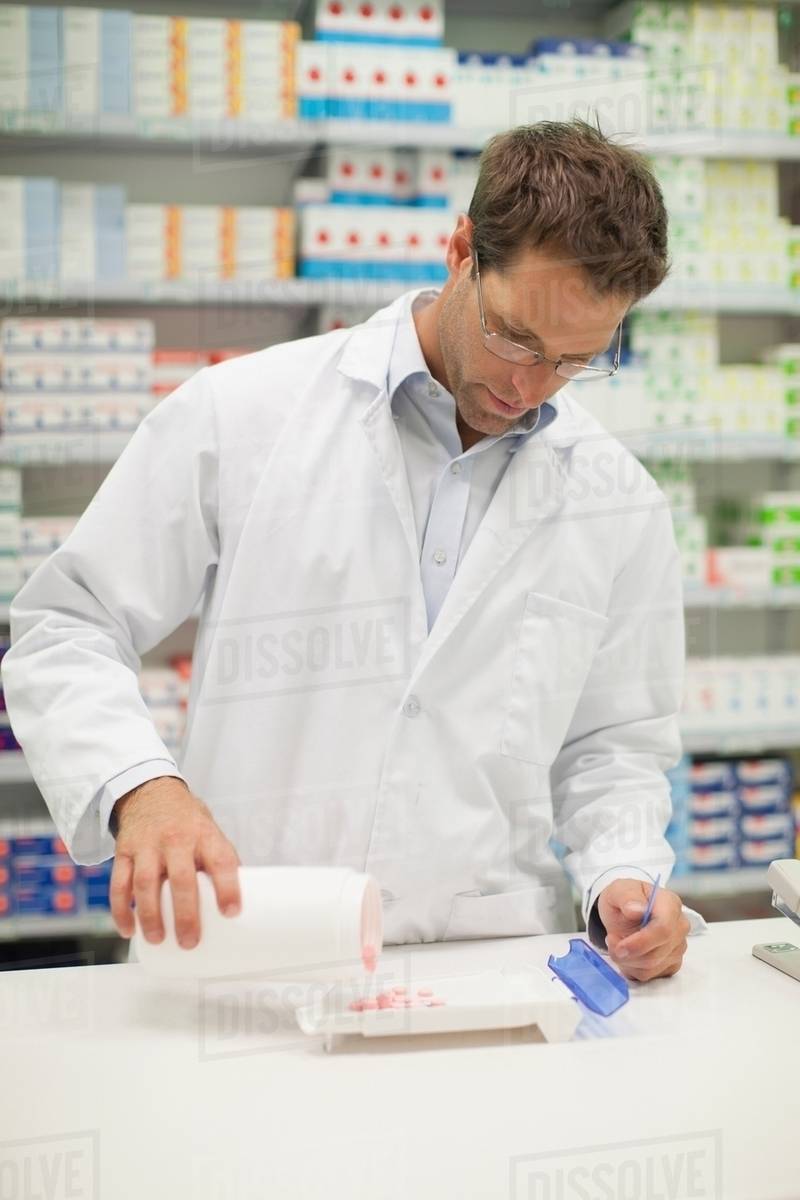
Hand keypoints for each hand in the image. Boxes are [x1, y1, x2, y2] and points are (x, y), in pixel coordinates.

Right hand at [109, 776, 240, 948]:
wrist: (151, 792)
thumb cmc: (187, 821)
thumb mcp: (210, 832)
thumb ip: (219, 862)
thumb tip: (238, 900)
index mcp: (205, 835)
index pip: (221, 861)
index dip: (228, 887)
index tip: (231, 912)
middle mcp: (176, 839)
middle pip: (181, 879)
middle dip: (185, 914)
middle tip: (189, 941)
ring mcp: (147, 845)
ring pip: (145, 883)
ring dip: (150, 915)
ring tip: (157, 939)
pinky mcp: (124, 851)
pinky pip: (118, 884)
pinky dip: (121, 910)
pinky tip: (128, 930)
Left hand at [597, 878, 689, 982]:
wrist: (624, 911)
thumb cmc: (623, 899)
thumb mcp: (618, 891)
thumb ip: (627, 897)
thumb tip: (637, 910)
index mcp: (670, 903)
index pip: (664, 928)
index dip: (641, 942)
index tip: (618, 944)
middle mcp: (680, 926)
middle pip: (657, 953)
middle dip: (628, 954)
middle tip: (610, 940)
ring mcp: (678, 946)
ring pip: (652, 967)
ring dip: (628, 961)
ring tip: (617, 945)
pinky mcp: (672, 963)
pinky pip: (652, 976)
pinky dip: (633, 969)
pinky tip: (627, 955)